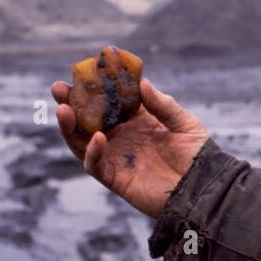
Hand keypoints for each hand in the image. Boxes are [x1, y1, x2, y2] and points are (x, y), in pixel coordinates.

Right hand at [50, 77, 208, 218]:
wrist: (202, 187)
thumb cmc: (197, 154)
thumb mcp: (184, 123)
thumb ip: (163, 105)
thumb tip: (142, 82)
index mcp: (137, 121)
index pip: (109, 101)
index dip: (96, 88)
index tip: (84, 72)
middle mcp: (122, 137)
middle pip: (89, 120)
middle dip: (71, 104)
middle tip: (58, 88)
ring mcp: (116, 158)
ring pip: (83, 142)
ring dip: (70, 127)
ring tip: (63, 109)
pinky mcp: (115, 178)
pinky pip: (94, 165)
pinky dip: (92, 152)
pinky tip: (98, 137)